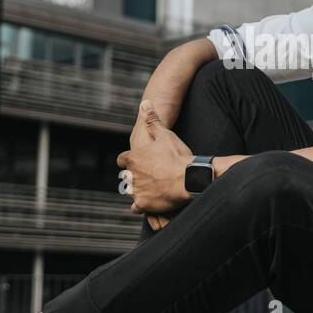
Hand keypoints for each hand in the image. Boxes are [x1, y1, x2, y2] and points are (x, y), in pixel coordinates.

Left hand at [117, 101, 193, 215]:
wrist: (190, 179)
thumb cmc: (178, 156)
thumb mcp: (165, 135)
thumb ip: (153, 121)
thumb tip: (145, 104)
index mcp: (133, 158)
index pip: (122, 160)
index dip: (129, 160)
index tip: (137, 162)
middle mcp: (131, 175)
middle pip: (127, 177)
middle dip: (134, 176)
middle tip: (148, 176)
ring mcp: (136, 191)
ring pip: (131, 192)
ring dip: (137, 190)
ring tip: (150, 189)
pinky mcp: (143, 205)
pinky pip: (136, 208)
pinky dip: (141, 206)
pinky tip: (149, 203)